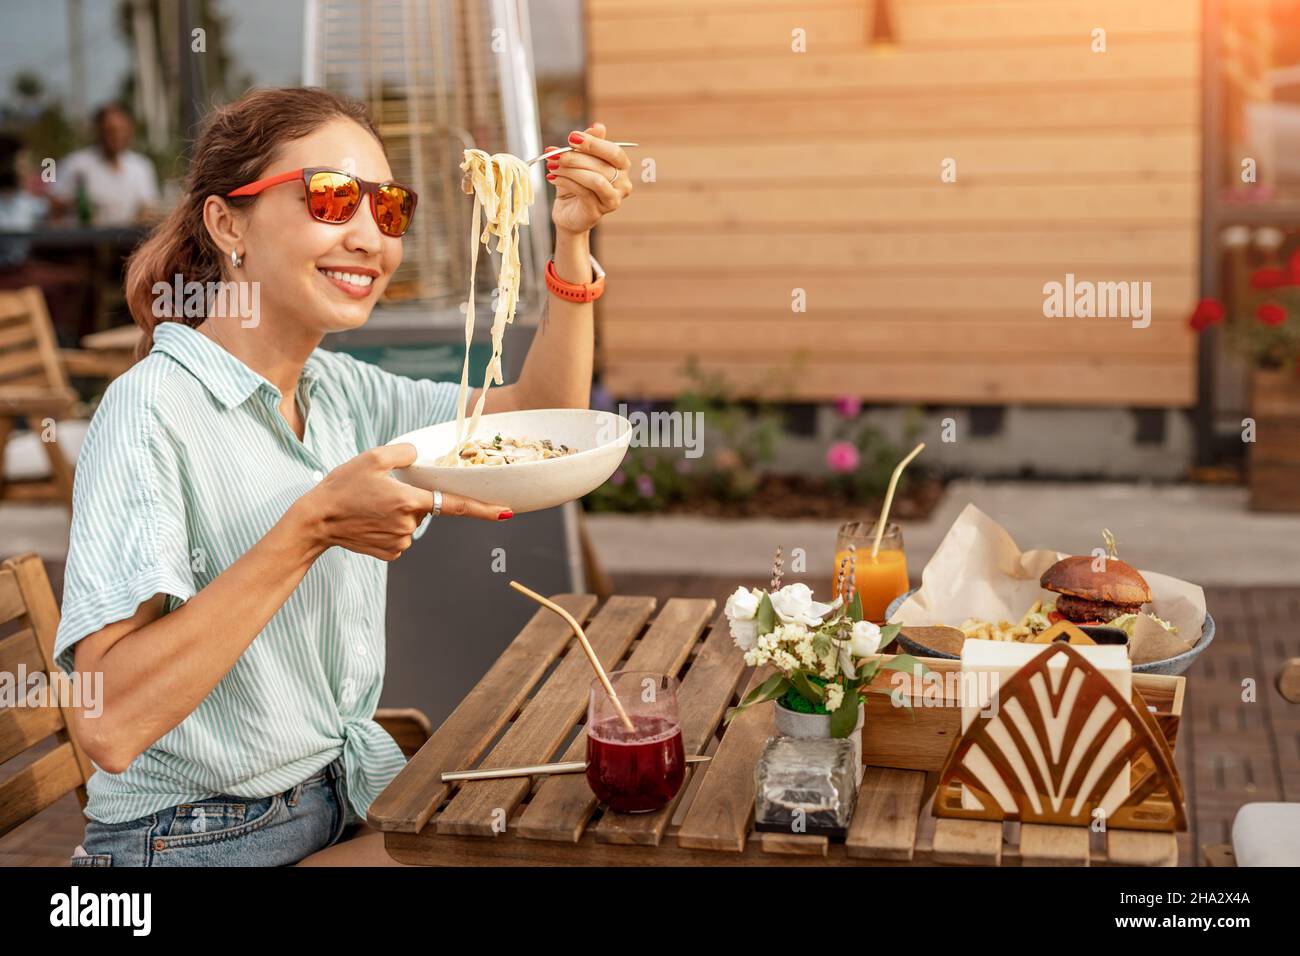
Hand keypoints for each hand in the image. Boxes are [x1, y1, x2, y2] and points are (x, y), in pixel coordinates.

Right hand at [294, 444, 510, 560]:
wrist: (316, 522)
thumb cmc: (342, 488)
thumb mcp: (371, 458)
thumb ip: (404, 452)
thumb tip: (420, 456)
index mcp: (409, 501)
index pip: (455, 504)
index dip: (484, 509)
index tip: (507, 512)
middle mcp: (410, 525)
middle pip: (425, 507)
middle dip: (410, 498)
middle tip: (379, 492)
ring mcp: (401, 543)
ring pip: (412, 522)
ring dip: (398, 512)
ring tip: (369, 506)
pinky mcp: (391, 554)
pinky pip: (401, 536)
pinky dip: (390, 527)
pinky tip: (369, 521)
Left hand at [548, 122, 632, 235]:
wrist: (567, 212)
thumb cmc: (576, 184)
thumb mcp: (580, 160)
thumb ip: (589, 144)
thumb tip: (599, 126)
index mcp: (622, 167)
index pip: (614, 152)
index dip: (593, 143)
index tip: (571, 137)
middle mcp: (623, 184)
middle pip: (601, 165)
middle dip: (575, 157)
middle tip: (555, 153)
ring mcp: (613, 199)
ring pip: (594, 179)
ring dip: (570, 170)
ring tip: (552, 165)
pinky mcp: (598, 211)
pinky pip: (583, 191)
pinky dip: (565, 181)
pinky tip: (552, 177)